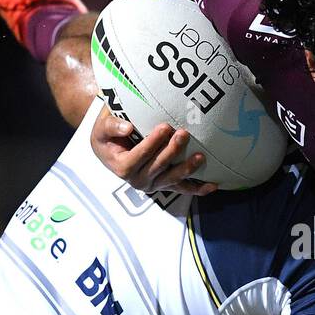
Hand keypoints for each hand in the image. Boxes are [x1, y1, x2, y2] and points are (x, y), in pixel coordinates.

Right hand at [90, 106, 217, 195]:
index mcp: (122, 168)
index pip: (138, 157)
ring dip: (187, 169)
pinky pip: (182, 188)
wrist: (110, 149)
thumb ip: (111, 126)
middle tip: (183, 134)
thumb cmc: (107, 135)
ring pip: (172, 179)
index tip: (165, 127)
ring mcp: (153, 185)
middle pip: (158, 167)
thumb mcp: (101, 128)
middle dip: (172, 151)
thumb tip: (127, 128)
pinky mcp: (165, 185)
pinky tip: (212, 185)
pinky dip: (197, 189)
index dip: (152, 144)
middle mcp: (138, 181)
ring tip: (200, 156)